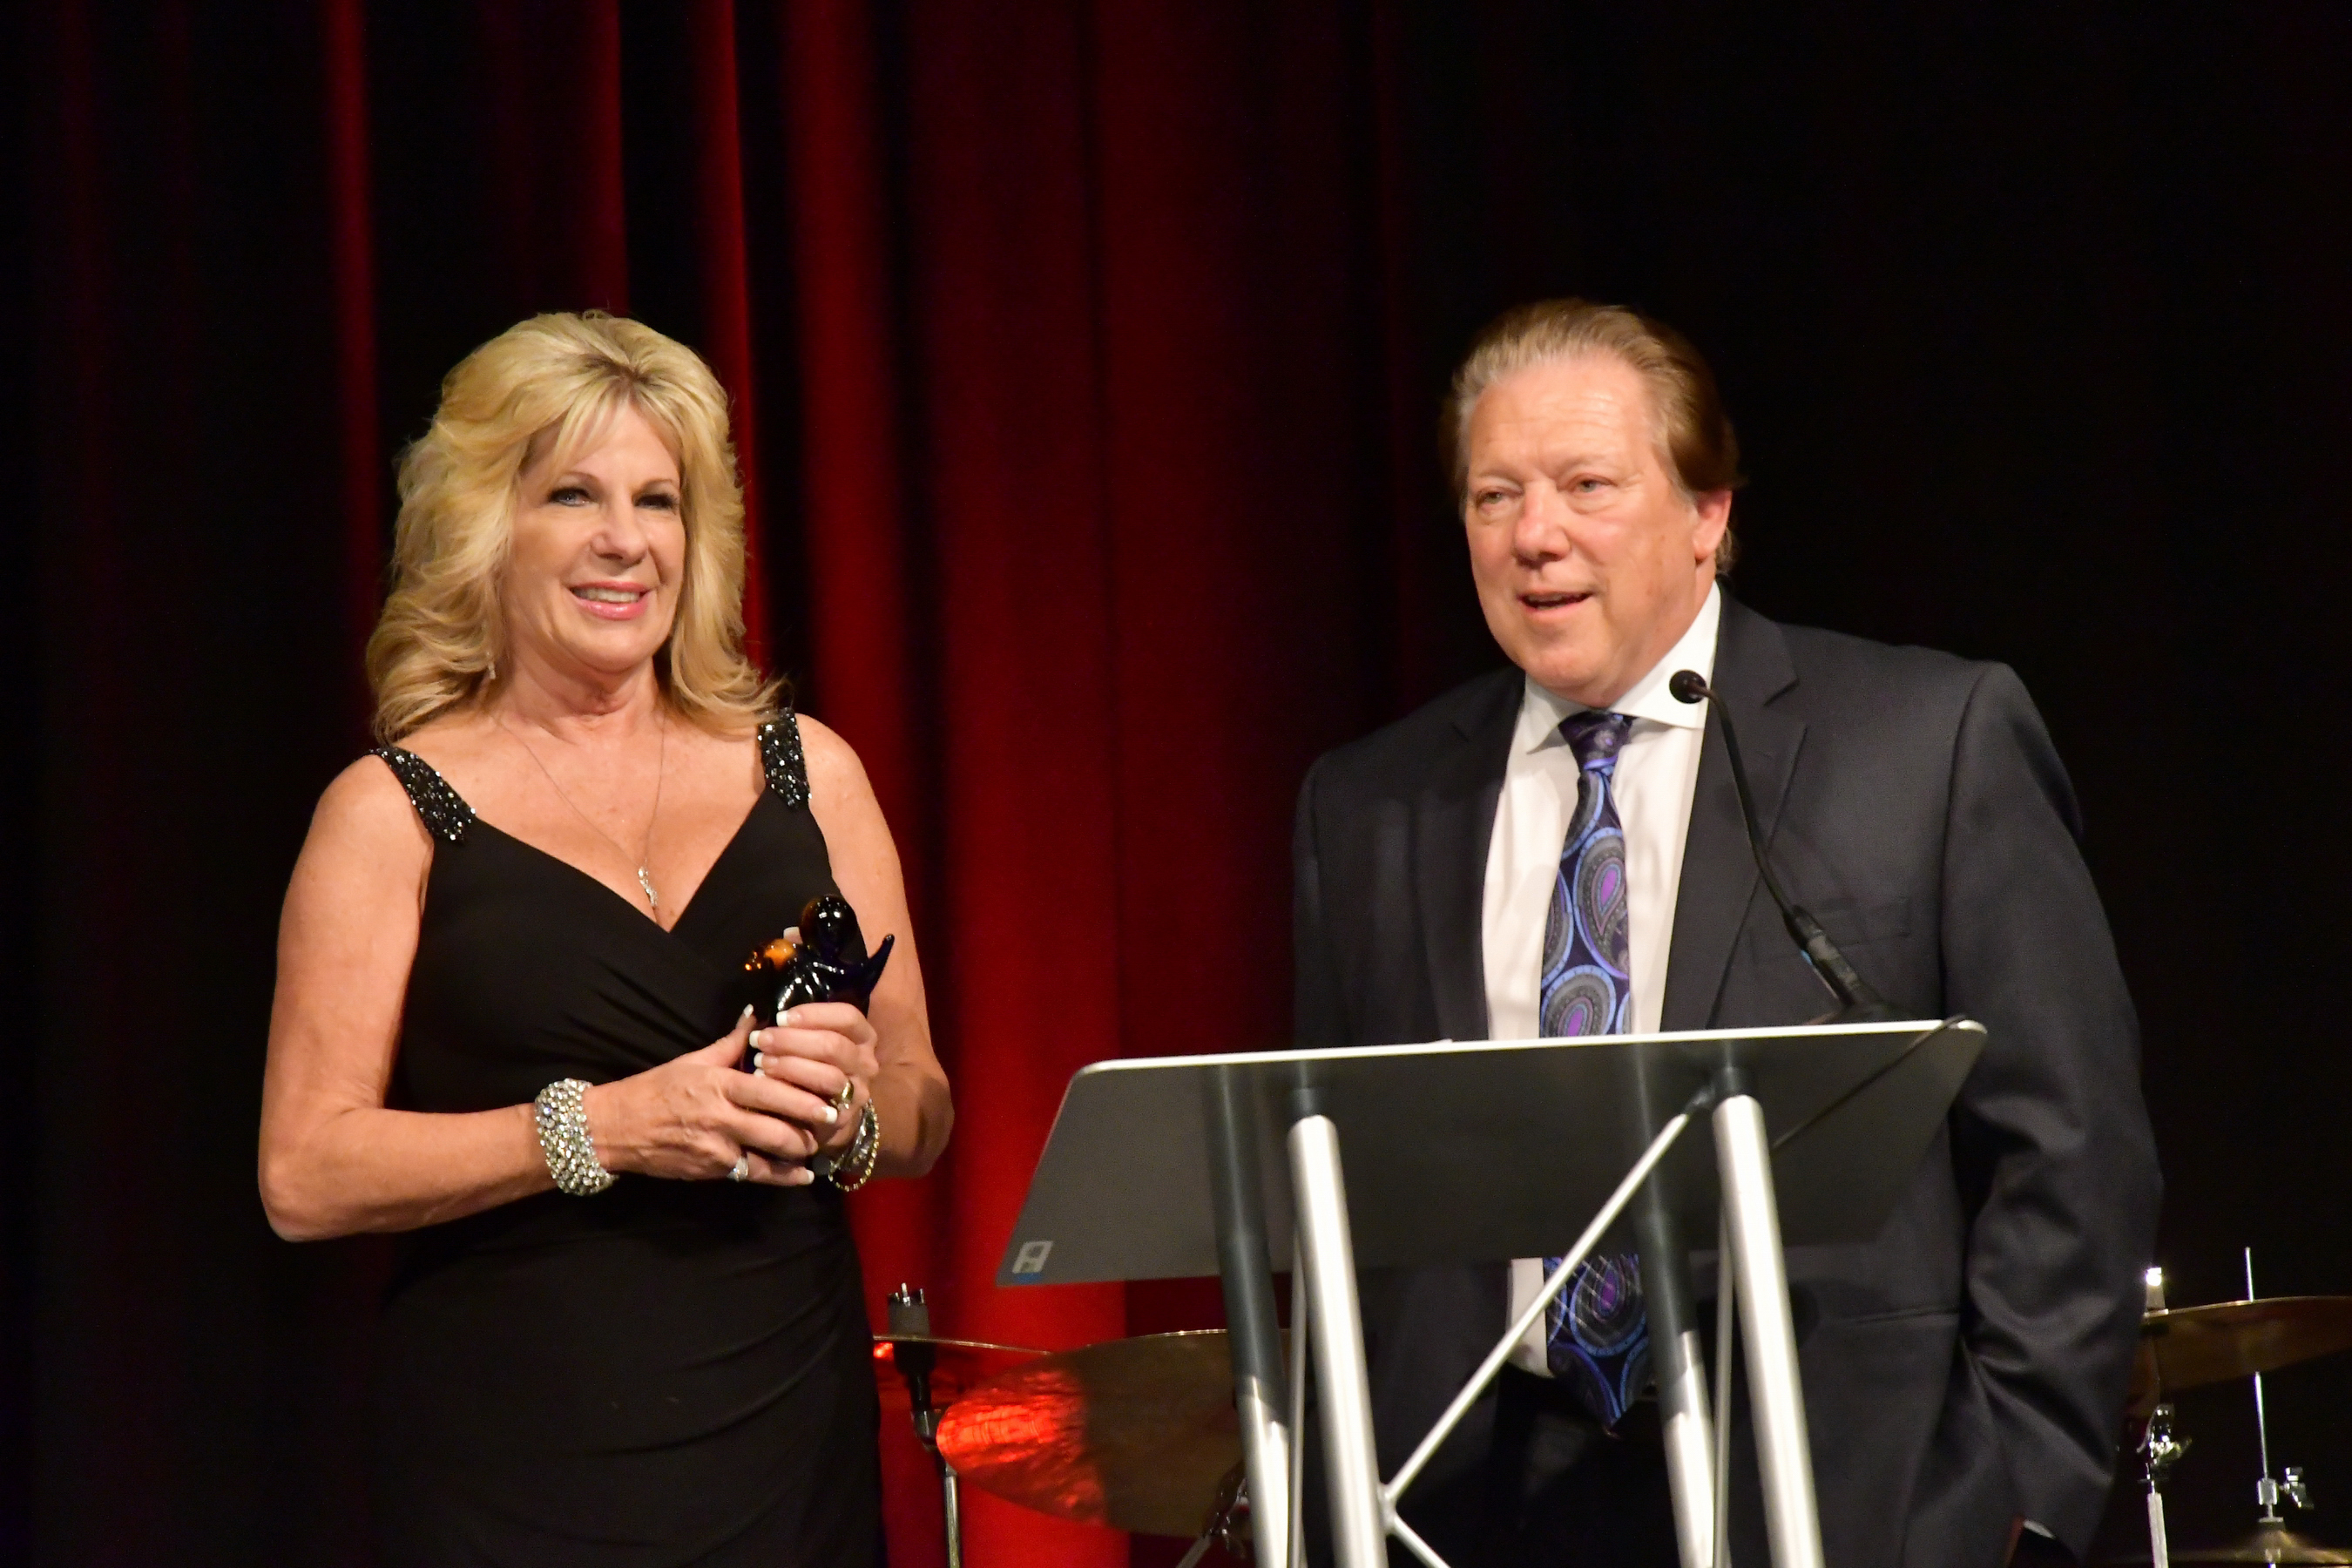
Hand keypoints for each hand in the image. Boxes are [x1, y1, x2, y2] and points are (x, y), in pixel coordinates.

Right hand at [581, 1008, 821, 1185]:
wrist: (616, 1128)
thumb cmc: (656, 1089)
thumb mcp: (693, 1060)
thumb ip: (731, 1043)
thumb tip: (758, 1016)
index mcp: (718, 1084)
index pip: (771, 1089)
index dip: (803, 1096)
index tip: (829, 1097)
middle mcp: (720, 1117)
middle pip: (777, 1125)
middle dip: (809, 1127)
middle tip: (832, 1121)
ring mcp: (716, 1148)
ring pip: (769, 1153)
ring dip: (798, 1151)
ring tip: (819, 1143)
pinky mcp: (711, 1171)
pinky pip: (753, 1175)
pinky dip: (781, 1177)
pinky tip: (800, 1175)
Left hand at [747, 1000, 879, 1157]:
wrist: (826, 1115)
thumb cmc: (815, 1066)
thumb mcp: (813, 1040)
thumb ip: (797, 1026)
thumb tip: (758, 1011)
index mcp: (863, 1037)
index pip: (848, 1017)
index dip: (814, 1014)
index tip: (780, 1018)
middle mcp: (866, 1063)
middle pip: (834, 1046)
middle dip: (793, 1041)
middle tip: (761, 1040)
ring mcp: (858, 1092)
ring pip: (828, 1076)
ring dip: (791, 1067)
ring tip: (761, 1063)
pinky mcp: (843, 1118)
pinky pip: (818, 1105)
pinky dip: (790, 1094)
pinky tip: (767, 1087)